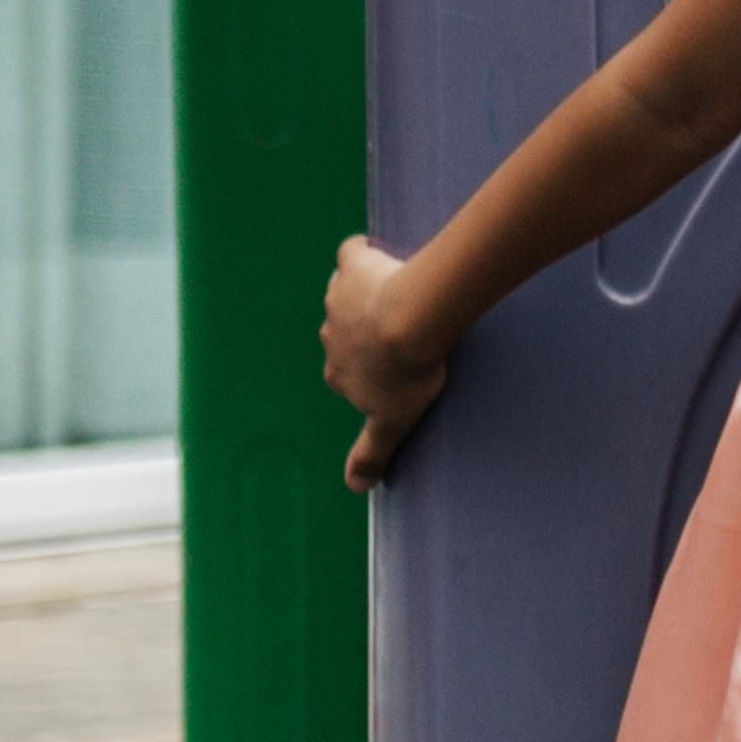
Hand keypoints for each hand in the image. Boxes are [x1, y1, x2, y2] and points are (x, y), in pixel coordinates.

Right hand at [323, 235, 452, 485]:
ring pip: (348, 295)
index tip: (391, 367)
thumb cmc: (407, 374)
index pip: (345, 373)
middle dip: (364, 333)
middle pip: (343, 334)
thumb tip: (354, 488)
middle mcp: (330, 336)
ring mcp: (339, 299)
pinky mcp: (353, 266)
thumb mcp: (392, 424)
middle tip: (400, 330)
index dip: (367, 370)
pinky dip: (363, 253)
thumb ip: (372, 454)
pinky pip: (352, 254)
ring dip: (368, 295)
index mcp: (337, 371)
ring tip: (403, 294)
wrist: (411, 322)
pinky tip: (382, 253)